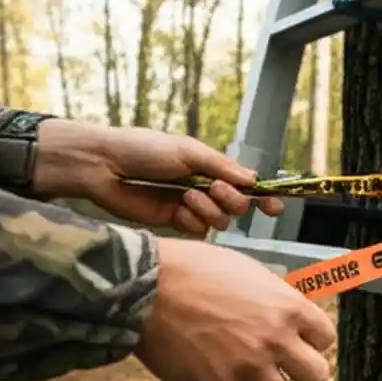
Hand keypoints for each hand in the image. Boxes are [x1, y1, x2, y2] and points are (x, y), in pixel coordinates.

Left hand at [33, 119, 282, 236]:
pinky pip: (199, 231)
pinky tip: (177, 210)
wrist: (106, 167)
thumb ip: (221, 166)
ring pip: (220, 221)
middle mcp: (204, 188)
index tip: (275, 208)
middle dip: (231, 200)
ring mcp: (190, 207)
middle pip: (238, 206)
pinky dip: (193, 221)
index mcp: (210, 167)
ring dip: (208, 209)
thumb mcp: (187, 151)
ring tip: (185, 197)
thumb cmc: (144, 149)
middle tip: (214, 190)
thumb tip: (253, 180)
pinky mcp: (173, 224)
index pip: (246, 184)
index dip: (263, 197)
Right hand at [134, 237, 336, 380]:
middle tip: (278, 364)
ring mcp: (247, 366)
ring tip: (241, 370)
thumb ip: (272, 295)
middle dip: (298, 371)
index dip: (310, 340)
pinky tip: (218, 379)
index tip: (297, 341)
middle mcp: (274, 339)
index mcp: (287, 306)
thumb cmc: (191, 270)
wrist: (146, 286)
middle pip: (316, 376)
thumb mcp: (245, 269)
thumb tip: (284, 310)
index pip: (325, 338)